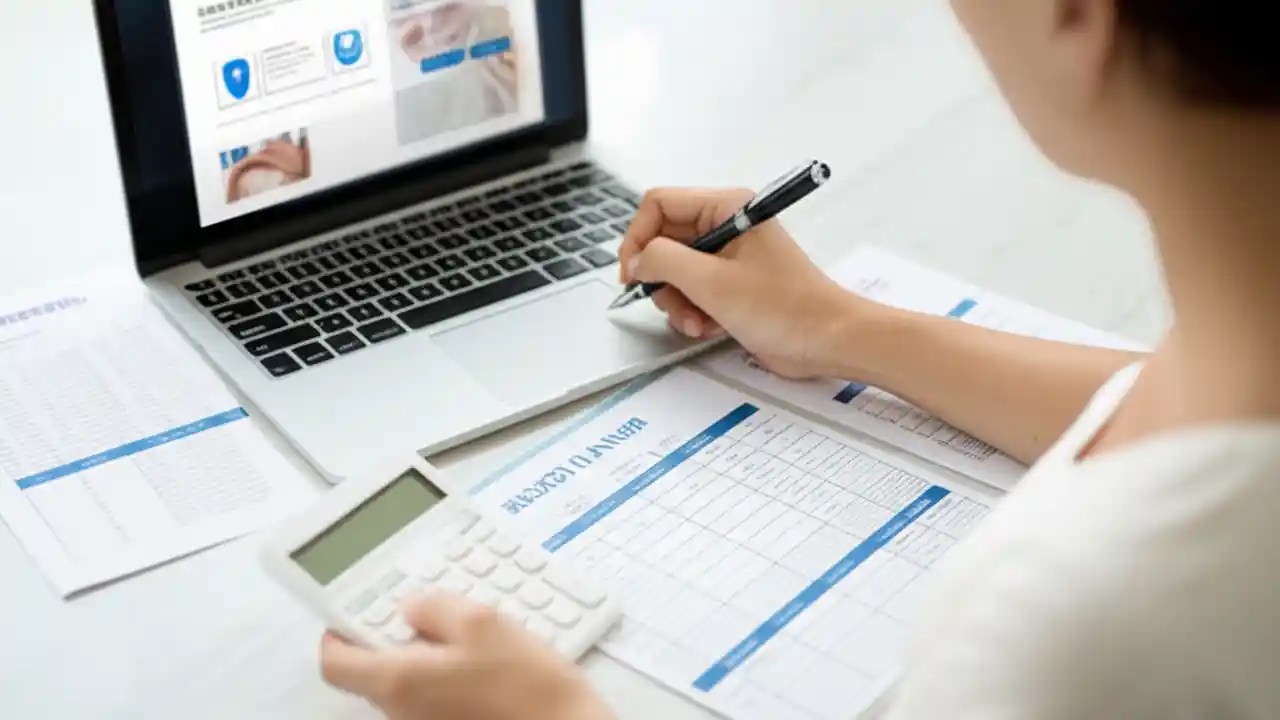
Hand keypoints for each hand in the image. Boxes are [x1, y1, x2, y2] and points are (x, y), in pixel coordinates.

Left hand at [320, 593, 611, 719]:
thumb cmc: (527, 686)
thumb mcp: (483, 624)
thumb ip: (435, 609)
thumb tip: (411, 608)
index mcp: (399, 681)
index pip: (335, 663)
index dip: (337, 633)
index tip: (354, 610)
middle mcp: (403, 711)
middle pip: (372, 671)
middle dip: (393, 636)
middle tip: (427, 610)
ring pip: (407, 682)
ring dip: (425, 653)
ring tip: (467, 631)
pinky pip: (433, 697)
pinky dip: (446, 673)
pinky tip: (483, 659)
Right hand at [618, 187, 870, 378]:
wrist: (828, 340)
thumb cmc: (786, 308)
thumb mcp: (712, 282)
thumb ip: (664, 262)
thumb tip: (637, 260)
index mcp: (726, 208)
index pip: (659, 205)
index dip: (638, 238)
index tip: (632, 274)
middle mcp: (726, 225)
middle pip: (663, 242)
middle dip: (663, 280)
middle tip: (673, 304)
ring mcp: (729, 256)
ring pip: (675, 272)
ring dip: (678, 302)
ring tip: (698, 321)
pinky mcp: (733, 284)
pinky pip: (693, 292)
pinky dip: (694, 312)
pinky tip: (711, 327)